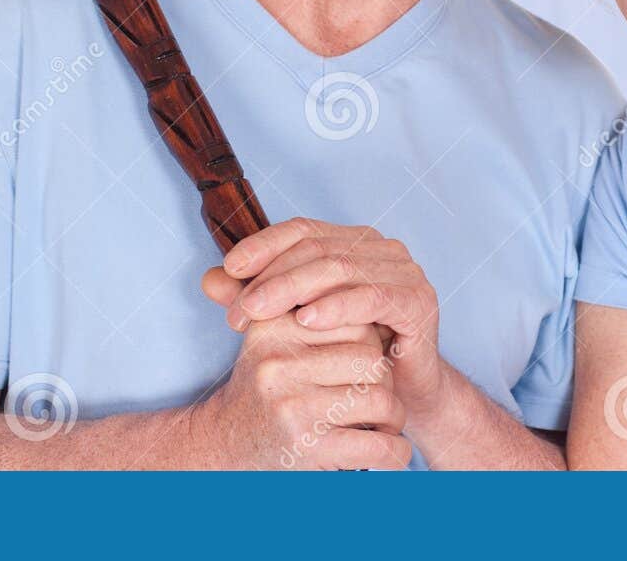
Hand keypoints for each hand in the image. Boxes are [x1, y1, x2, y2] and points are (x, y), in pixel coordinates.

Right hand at [192, 273, 410, 469]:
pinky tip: (392, 454)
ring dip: (392, 416)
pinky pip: (376, 447)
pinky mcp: (306, 448)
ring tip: (386, 422)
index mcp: (271, 328)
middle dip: (383, 377)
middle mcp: (277, 364)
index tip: (370, 350)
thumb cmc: (261, 387)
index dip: (370, 336)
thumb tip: (338, 252)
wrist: (225, 449)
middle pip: (370, 356)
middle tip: (382, 391)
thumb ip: (294, 294)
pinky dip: (393, 454)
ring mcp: (291, 406)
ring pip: (379, 398)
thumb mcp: (269, 337)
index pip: (352, 317)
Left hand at [203, 218, 447, 424]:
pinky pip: (374, 297)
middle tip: (240, 310)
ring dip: (294, 289)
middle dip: (272, 276)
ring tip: (260, 313)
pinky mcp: (419, 301)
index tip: (228, 269)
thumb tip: (207, 279)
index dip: (264, 244)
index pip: (303, 228)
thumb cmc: (349, 356)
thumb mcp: (296, 323)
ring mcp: (404, 271)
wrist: (402, 396)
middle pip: (318, 248)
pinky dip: (338, 306)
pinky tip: (307, 320)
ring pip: (341, 268)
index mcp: (354, 241)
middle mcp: (381, 248)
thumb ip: (257, 298)